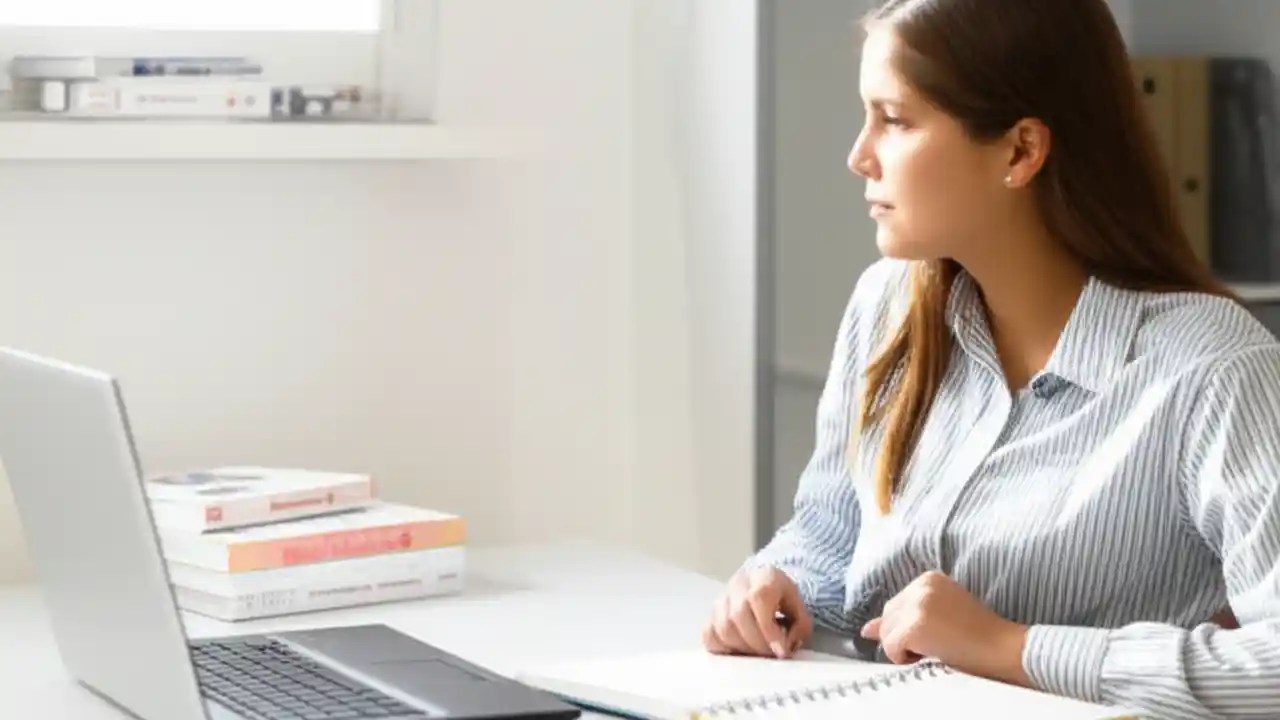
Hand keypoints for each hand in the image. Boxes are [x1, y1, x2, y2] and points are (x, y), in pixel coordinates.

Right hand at [702, 566, 813, 658]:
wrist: (765, 586)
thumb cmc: (782, 600)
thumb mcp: (800, 608)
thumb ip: (800, 627)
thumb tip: (785, 647)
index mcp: (763, 577)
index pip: (758, 599)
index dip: (768, 629)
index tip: (780, 651)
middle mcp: (738, 584)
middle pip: (738, 615)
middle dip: (757, 642)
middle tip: (771, 654)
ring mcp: (720, 599)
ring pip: (723, 627)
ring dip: (742, 648)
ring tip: (757, 652)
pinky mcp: (710, 614)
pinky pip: (709, 635)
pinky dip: (723, 648)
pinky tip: (739, 650)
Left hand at [860, 571, 1029, 686]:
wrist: (1002, 647)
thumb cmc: (977, 635)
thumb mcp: (937, 617)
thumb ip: (901, 618)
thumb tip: (866, 629)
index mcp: (928, 578)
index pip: (895, 606)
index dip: (909, 627)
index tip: (937, 632)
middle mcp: (921, 585)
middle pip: (887, 617)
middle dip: (903, 636)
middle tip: (937, 642)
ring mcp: (918, 604)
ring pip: (886, 633)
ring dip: (905, 649)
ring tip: (936, 646)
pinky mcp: (915, 625)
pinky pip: (890, 647)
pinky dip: (903, 658)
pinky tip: (929, 654)